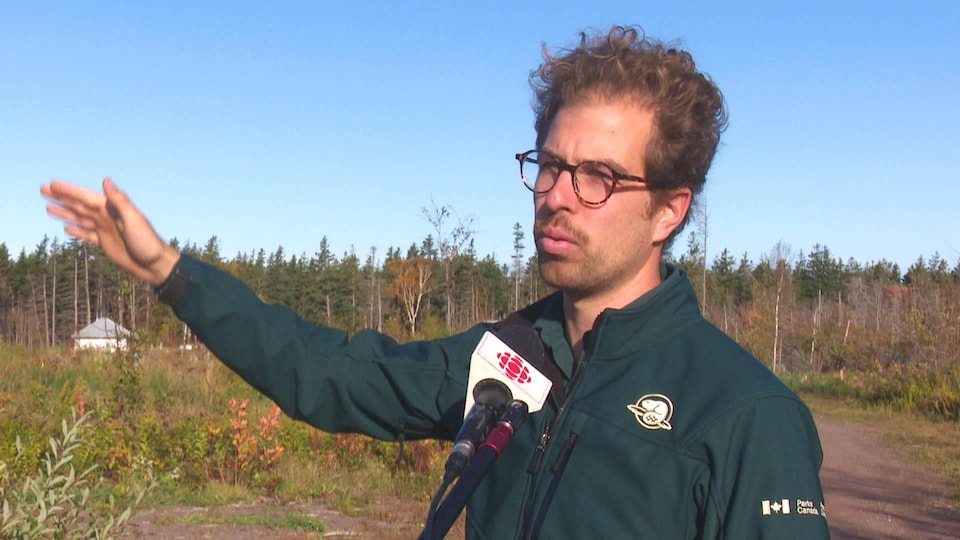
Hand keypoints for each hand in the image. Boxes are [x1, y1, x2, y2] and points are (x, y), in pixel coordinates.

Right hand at [41, 177, 179, 285]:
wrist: (156, 265)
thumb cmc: (148, 243)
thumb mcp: (135, 221)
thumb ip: (120, 202)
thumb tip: (106, 181)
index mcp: (112, 210)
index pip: (86, 197)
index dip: (69, 191)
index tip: (52, 184)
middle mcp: (107, 217)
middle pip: (79, 205)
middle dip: (61, 197)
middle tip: (43, 189)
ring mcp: (106, 230)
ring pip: (80, 218)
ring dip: (65, 212)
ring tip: (48, 206)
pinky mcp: (106, 243)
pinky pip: (87, 234)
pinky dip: (77, 230)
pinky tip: (66, 227)